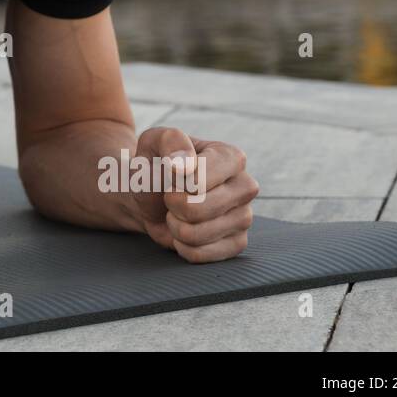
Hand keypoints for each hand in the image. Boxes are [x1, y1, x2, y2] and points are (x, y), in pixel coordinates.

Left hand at [129, 127, 259, 262]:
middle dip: (173, 205)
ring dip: (175, 226)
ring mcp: (245, 217)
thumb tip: (184, 165)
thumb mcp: (154, 141)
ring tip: (177, 213)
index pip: (200, 179)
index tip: (172, 173)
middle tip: (171, 196)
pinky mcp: (237, 243)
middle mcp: (245, 186)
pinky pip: (201, 255)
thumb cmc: (156, 165)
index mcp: (231, 157)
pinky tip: (183, 232)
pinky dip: (181, 246)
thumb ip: (170, 141)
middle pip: (201, 208)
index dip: (177, 182)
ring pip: (200, 234)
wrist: (151, 196)